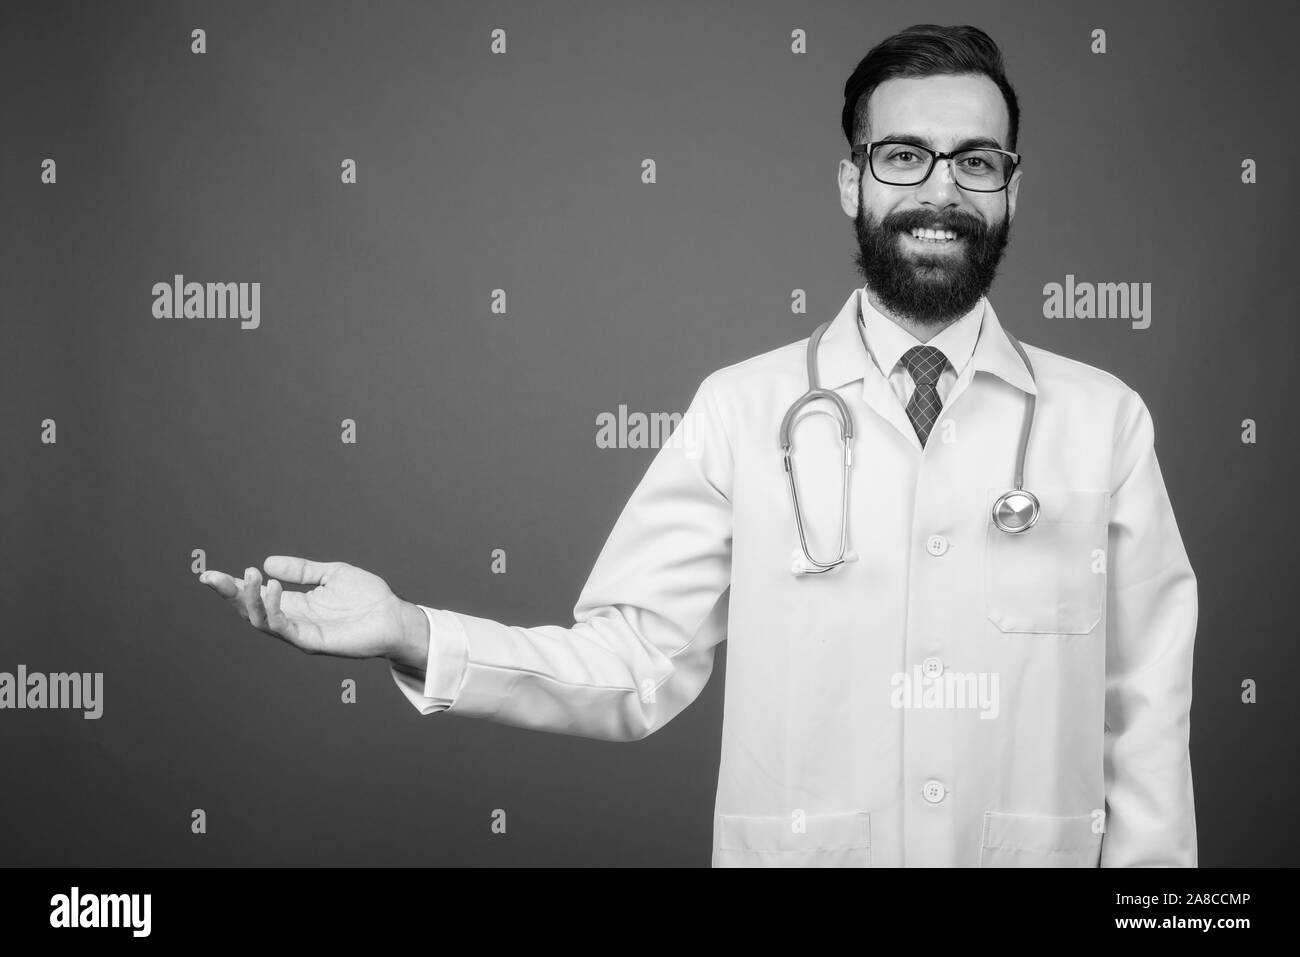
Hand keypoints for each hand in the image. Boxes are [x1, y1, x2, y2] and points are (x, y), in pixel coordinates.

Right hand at [199, 556, 407, 660]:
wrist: (395, 616)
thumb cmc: (368, 597)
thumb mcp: (330, 574)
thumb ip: (301, 570)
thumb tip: (266, 562)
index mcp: (294, 604)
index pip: (255, 596)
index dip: (231, 587)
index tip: (208, 574)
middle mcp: (293, 620)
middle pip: (250, 610)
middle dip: (229, 594)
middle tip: (212, 577)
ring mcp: (300, 633)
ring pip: (261, 621)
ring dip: (249, 599)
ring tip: (250, 575)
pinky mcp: (312, 642)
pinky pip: (284, 628)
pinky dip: (272, 609)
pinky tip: (272, 587)